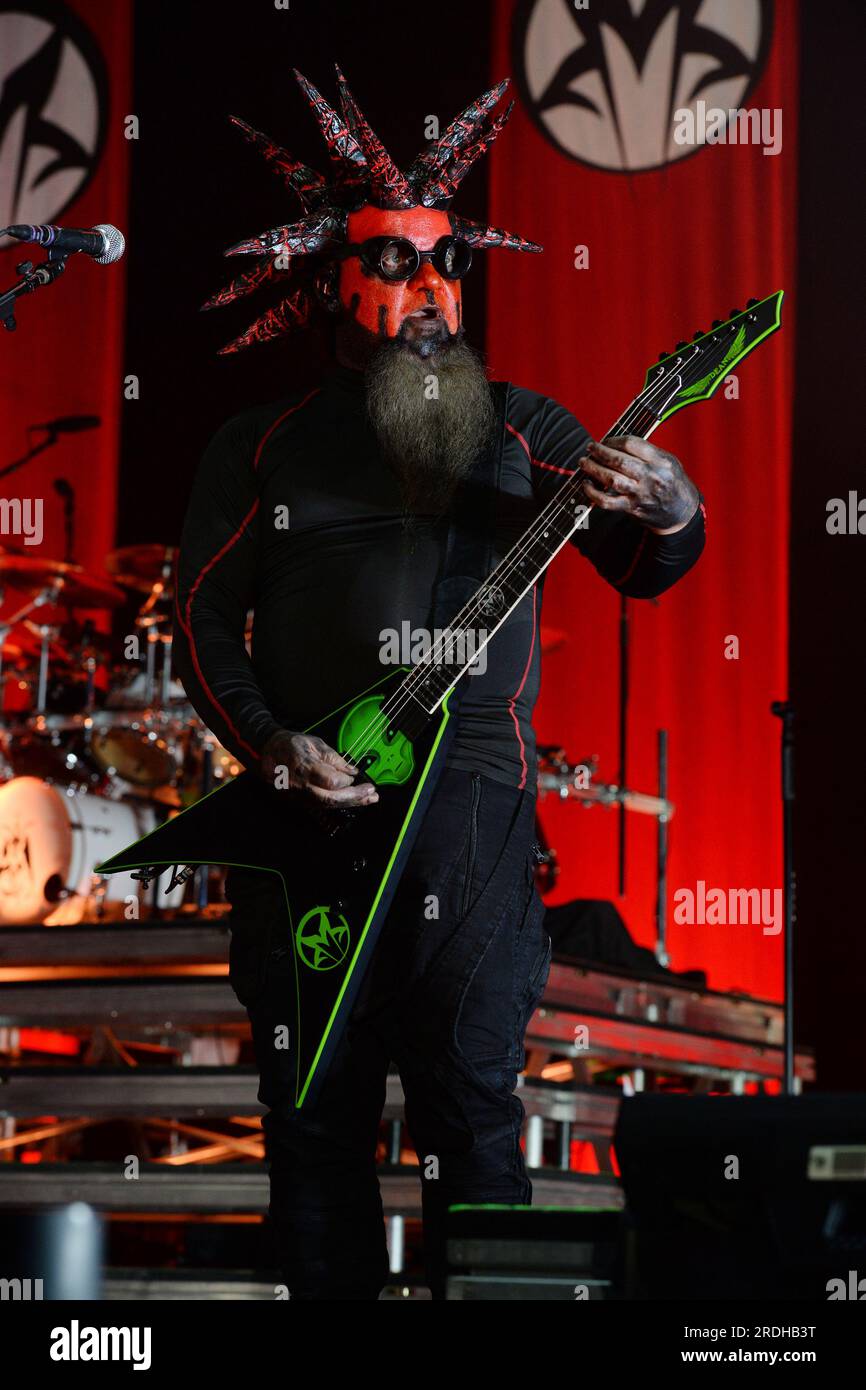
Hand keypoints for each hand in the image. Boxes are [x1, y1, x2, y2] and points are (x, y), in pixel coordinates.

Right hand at [259, 730, 377, 806]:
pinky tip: (352, 800)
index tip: (355, 776)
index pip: (330, 781)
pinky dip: (338, 803)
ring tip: (367, 799)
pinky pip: (321, 806)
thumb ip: (334, 758)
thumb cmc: (291, 745)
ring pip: (326, 805)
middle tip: (371, 794)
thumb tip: (352, 771)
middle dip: (354, 798)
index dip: (346, 781)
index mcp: (304, 766)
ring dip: (349, 803)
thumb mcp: (315, 743)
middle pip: (330, 799)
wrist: (268, 752)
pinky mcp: (298, 801)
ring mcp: (297, 796)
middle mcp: (300, 784)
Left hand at [579, 436, 699, 533]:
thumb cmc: (673, 483)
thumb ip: (647, 452)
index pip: (632, 444)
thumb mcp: (669, 461)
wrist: (681, 513)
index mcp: (661, 461)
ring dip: (594, 469)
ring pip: (611, 479)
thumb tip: (618, 443)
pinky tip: (587, 485)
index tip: (606, 441)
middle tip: (590, 448)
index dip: (614, 440)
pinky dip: (593, 493)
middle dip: (600, 452)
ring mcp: (640, 494)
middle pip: (619, 461)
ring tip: (584, 462)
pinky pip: (607, 502)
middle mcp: (650, 477)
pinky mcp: (632, 508)